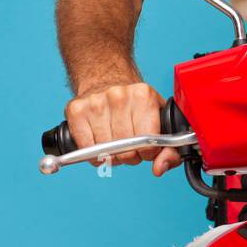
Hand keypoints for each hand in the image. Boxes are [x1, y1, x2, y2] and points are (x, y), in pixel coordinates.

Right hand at [64, 81, 180, 175]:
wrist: (106, 78)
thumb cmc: (135, 105)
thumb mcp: (160, 120)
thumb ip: (170, 150)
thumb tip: (159, 168)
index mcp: (143, 96)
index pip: (147, 143)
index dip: (147, 153)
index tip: (145, 148)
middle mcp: (118, 96)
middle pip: (125, 150)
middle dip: (129, 155)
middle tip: (129, 146)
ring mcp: (95, 102)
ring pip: (105, 152)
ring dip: (110, 156)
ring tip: (115, 143)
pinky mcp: (76, 110)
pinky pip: (85, 149)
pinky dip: (92, 154)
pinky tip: (99, 143)